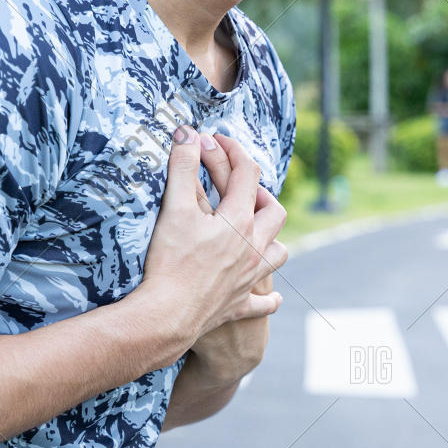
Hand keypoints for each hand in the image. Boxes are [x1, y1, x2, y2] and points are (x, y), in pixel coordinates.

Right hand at [183, 135, 288, 390]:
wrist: (168, 315)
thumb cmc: (171, 260)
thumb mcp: (174, 207)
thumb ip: (181, 167)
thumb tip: (187, 133)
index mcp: (240, 221)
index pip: (247, 174)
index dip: (232, 150)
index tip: (214, 141)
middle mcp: (254, 248)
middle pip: (275, 212)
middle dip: (261, 193)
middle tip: (239, 187)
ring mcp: (250, 278)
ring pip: (279, 253)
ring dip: (273, 239)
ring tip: (257, 233)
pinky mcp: (240, 305)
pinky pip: (264, 302)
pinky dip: (268, 297)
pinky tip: (269, 294)